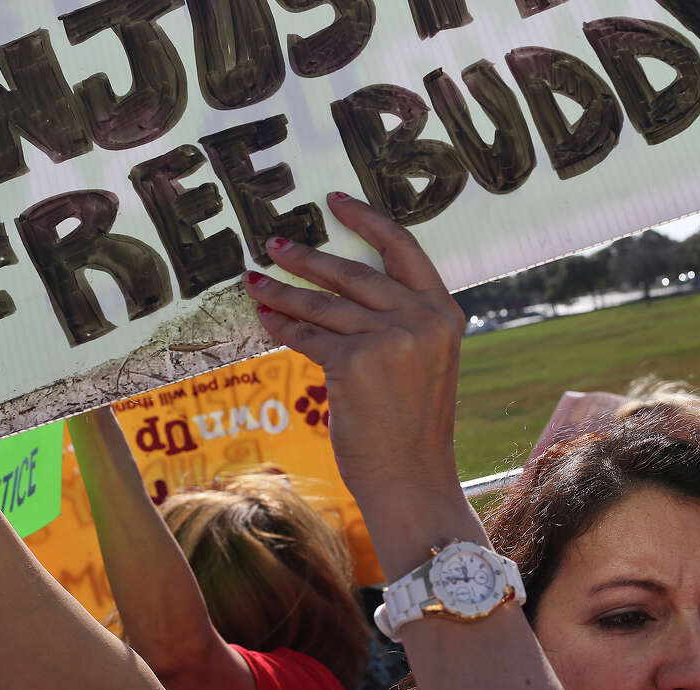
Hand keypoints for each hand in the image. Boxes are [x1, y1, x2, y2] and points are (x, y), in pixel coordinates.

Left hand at [243, 192, 465, 503]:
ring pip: (323, 304)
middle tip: (275, 244)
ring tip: (254, 281)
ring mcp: (390, 339)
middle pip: (353, 272)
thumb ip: (399, 321)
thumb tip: (339, 288)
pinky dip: (284, 328)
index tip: (335, 201)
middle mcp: (422, 319)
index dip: (366, 220)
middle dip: (306, 257)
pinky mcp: (356, 362)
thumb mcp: (423, 362)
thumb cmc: (412, 424)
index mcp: (445, 312)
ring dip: (282, 292)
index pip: (403, 249)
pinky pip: (309, 337)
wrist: (411, 478)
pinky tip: (266, 320)